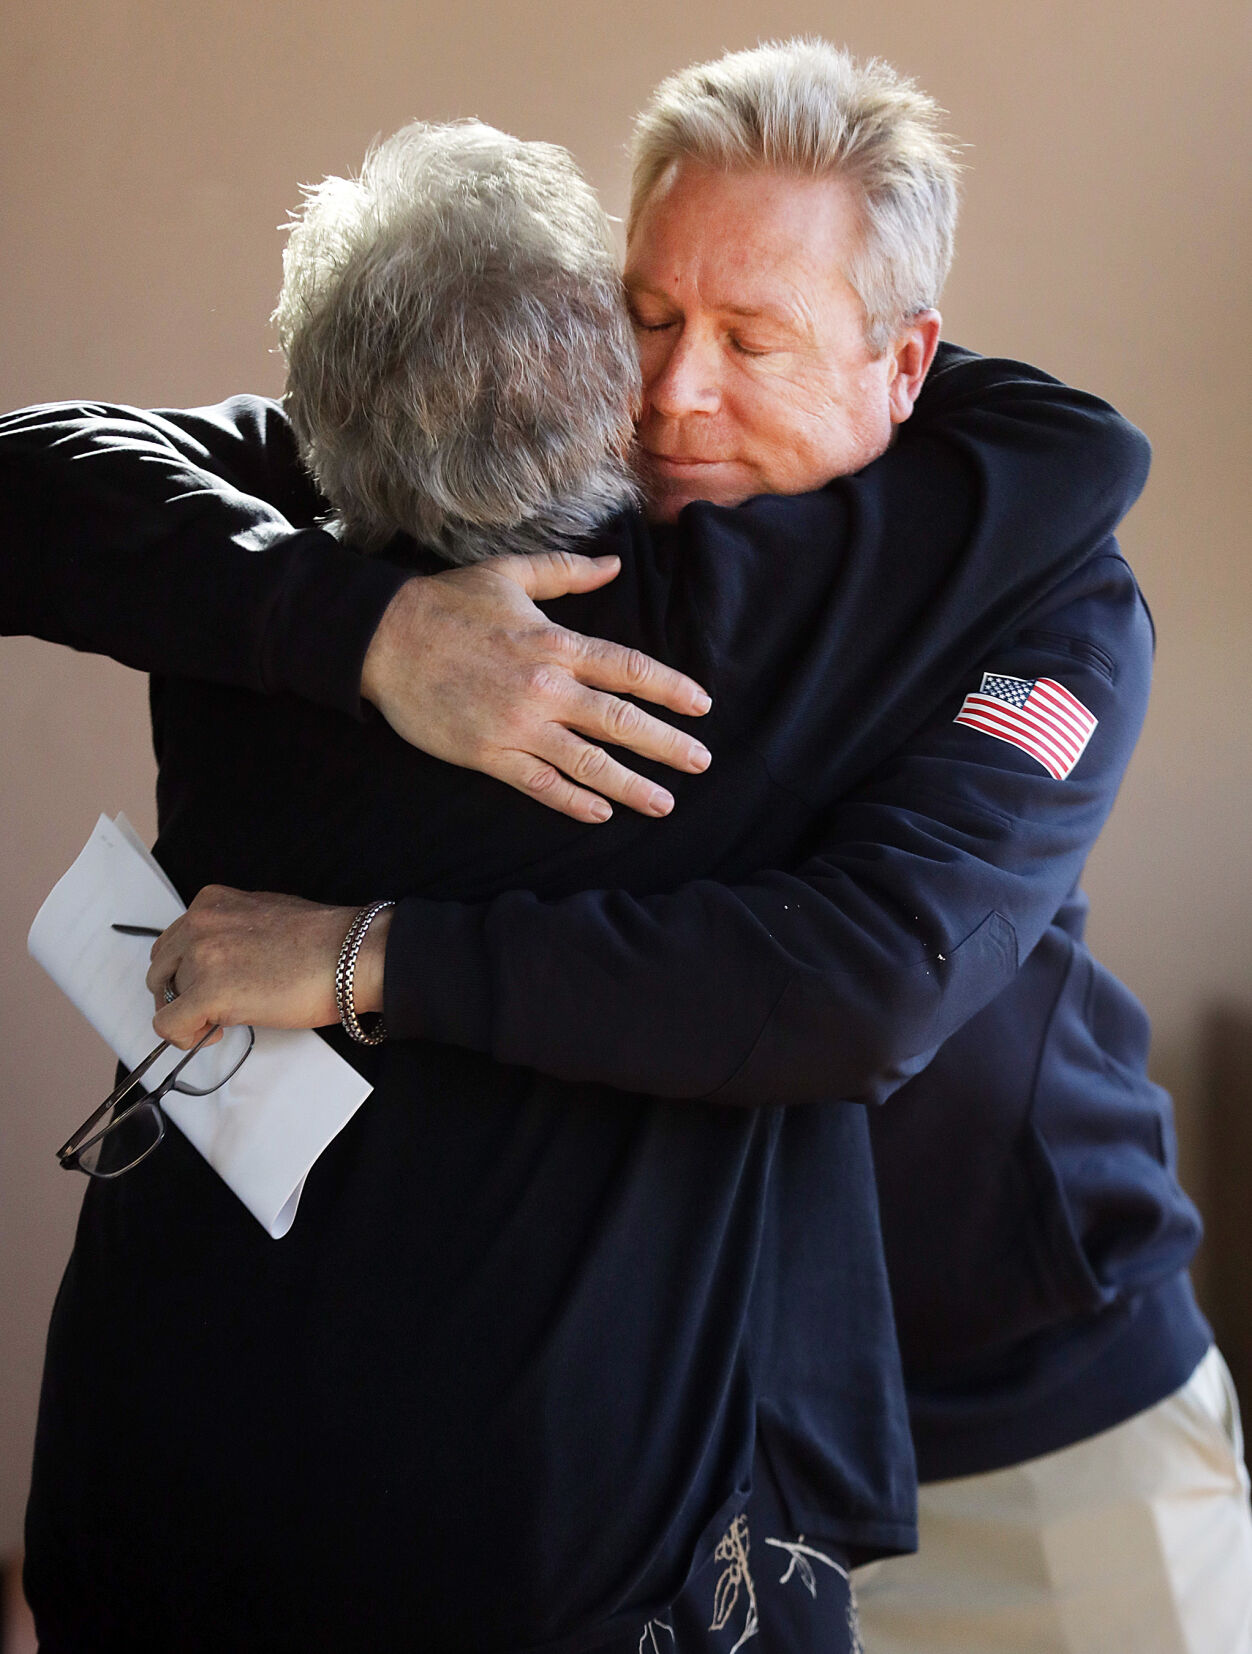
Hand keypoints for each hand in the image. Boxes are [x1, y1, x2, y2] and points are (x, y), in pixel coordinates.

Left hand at [145, 886, 391, 1048]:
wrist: (351, 955)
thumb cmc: (324, 939)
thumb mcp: (265, 915)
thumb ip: (234, 930)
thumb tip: (226, 961)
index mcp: (210, 902)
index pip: (174, 942)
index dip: (190, 970)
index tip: (214, 983)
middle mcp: (198, 924)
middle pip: (161, 969)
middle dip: (183, 992)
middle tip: (215, 1007)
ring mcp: (201, 958)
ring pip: (164, 998)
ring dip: (188, 1012)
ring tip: (224, 1019)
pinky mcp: (209, 994)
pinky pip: (169, 1026)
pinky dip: (184, 1037)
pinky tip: (215, 1033)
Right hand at [360, 551, 712, 823]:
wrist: (383, 639)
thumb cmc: (448, 603)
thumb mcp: (511, 574)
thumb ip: (567, 571)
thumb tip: (616, 563)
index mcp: (556, 644)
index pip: (629, 668)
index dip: (670, 689)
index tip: (701, 706)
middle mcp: (546, 688)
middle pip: (620, 721)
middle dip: (667, 744)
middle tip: (702, 762)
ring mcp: (518, 725)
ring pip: (588, 762)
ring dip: (631, 786)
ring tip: (665, 803)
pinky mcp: (489, 754)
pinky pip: (541, 784)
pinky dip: (573, 801)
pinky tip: (601, 814)